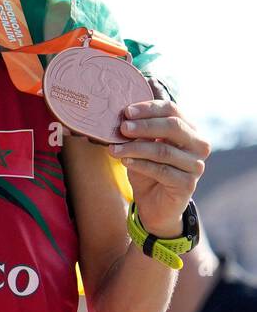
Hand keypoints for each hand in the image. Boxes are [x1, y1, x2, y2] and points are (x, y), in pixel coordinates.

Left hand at [109, 97, 209, 236]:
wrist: (153, 203)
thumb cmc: (147, 168)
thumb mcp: (141, 145)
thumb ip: (139, 130)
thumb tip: (125, 114)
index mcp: (189, 129)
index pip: (172, 110)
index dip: (149, 108)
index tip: (126, 111)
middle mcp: (198, 145)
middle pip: (173, 127)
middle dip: (144, 126)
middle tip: (122, 128)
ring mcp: (196, 165)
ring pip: (163, 151)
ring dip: (135, 147)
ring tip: (113, 149)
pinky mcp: (188, 184)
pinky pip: (161, 170)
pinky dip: (140, 164)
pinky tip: (125, 161)